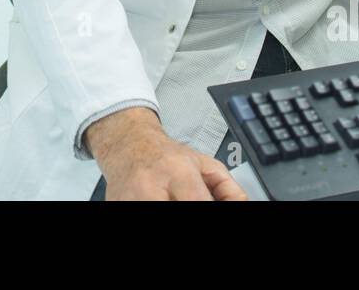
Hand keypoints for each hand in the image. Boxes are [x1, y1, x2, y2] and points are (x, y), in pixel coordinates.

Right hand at [88, 107, 247, 200]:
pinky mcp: (116, 205)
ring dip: (169, 209)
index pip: (198, 203)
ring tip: (174, 200)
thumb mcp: (203, 163)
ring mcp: (130, 199)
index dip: (210, 210)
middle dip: (189, 211)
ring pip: (156, 212)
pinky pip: (136, 213)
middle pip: (174, 209)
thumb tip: (242, 203)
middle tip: (190, 202)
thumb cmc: (165, 156)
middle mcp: (150, 186)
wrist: (128, 144)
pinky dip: (150, 210)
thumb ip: (227, 187)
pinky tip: (160, 201)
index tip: (216, 211)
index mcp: (177, 171)